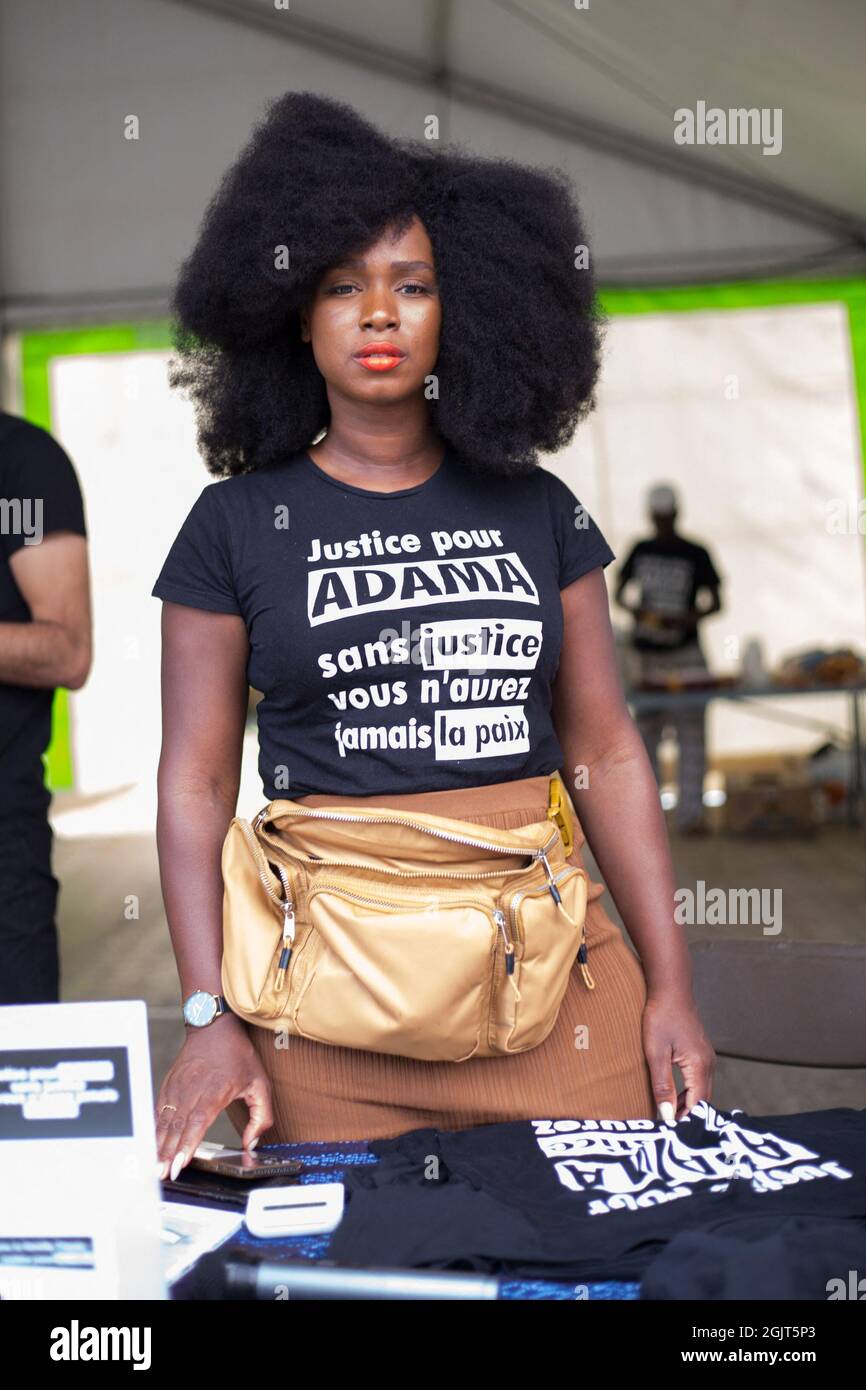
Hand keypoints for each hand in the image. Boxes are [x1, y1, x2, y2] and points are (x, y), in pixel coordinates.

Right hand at [154, 1015, 272, 1180]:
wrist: (214, 1026)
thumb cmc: (238, 1055)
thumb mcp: (260, 1083)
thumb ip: (261, 1116)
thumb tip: (252, 1143)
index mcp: (214, 1091)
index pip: (197, 1123)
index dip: (186, 1146)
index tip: (178, 1166)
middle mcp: (191, 1090)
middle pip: (176, 1127)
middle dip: (167, 1154)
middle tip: (160, 1176)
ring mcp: (177, 1087)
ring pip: (164, 1121)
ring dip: (158, 1145)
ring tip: (153, 1167)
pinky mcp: (168, 1085)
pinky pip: (159, 1111)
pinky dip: (154, 1130)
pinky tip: (152, 1145)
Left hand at [642, 991, 715, 1122]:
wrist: (670, 988)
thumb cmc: (661, 1017)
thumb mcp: (656, 1052)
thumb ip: (662, 1084)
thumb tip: (666, 1114)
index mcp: (700, 1066)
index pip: (698, 1105)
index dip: (687, 1122)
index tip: (673, 1137)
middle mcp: (709, 1064)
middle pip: (703, 1100)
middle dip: (689, 1118)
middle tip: (671, 1134)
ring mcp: (707, 1057)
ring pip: (702, 1091)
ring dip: (689, 1106)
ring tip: (671, 1120)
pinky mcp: (700, 1053)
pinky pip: (699, 1080)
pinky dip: (689, 1093)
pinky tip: (673, 1098)